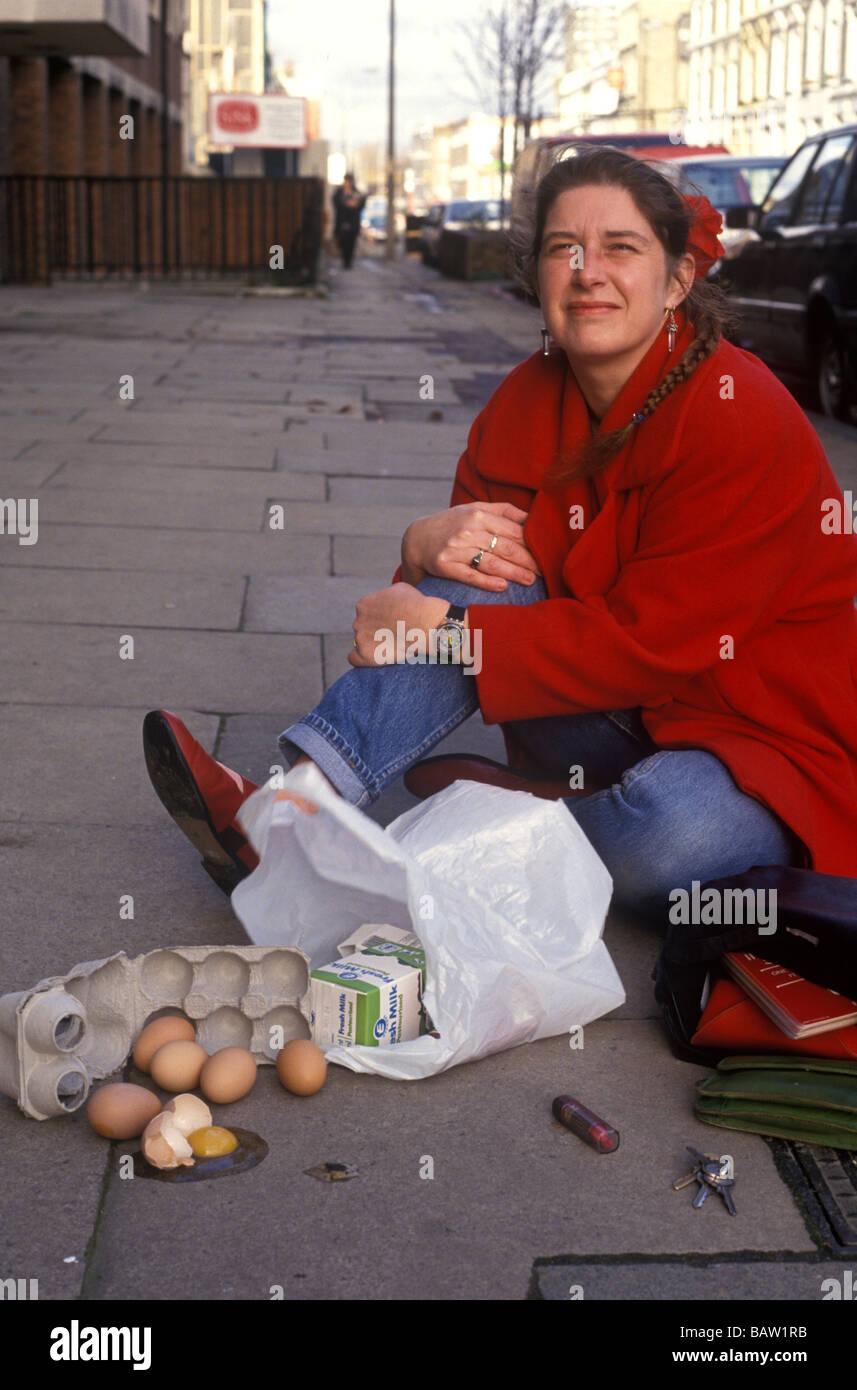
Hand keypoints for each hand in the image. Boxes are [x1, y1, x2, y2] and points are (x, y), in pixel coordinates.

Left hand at [348, 584, 449, 666]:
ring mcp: (360, 638)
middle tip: (393, 634)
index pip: (365, 613)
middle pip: (363, 628)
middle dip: (375, 631)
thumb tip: (388, 601)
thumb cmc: (417, 605)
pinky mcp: (365, 655)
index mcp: (364, 605)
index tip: (390, 623)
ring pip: (361, 642)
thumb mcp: (399, 589)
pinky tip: (372, 657)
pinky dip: (361, 659)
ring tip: (391, 646)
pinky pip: (354, 659)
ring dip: (373, 644)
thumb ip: (387, 596)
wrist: (425, 624)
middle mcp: (358, 621)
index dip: (378, 618)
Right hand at [401, 502, 541, 590]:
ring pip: (491, 563)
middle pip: (506, 547)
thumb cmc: (452, 523)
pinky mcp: (446, 566)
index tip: (547, 553)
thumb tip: (533, 517)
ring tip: (530, 581)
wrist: (417, 538)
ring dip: (514, 573)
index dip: (532, 543)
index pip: (513, 531)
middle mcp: (468, 531)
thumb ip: (503, 511)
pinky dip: (487, 582)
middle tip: (544, 571)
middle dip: (528, 561)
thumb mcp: (475, 509)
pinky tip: (503, 587)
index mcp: (478, 515)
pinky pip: (470, 576)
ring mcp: (456, 549)